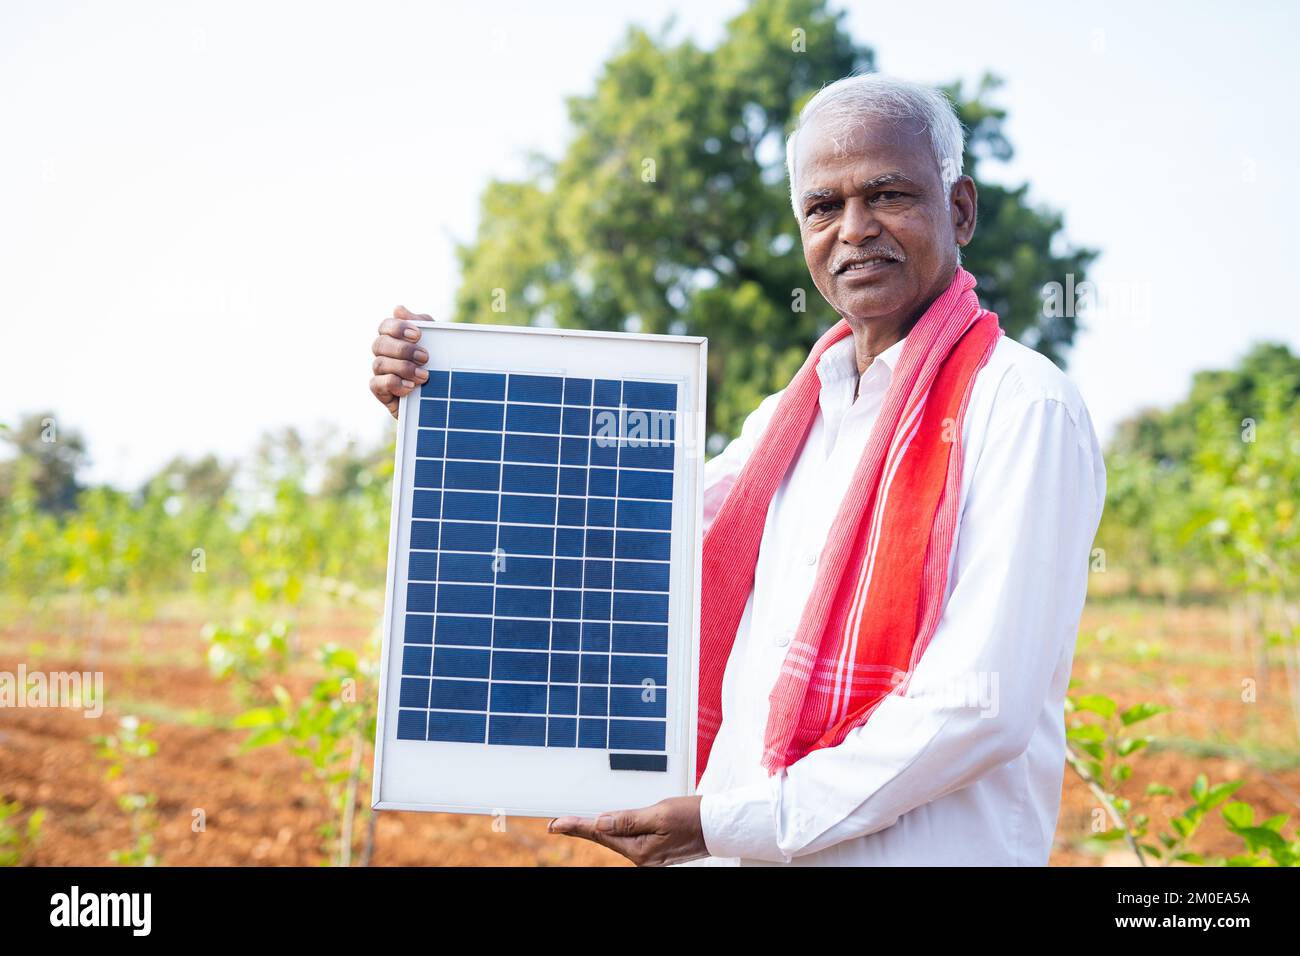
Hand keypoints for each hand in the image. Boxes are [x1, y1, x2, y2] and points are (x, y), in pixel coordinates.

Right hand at [370, 305, 432, 417]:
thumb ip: (422, 324)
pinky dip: (394, 383)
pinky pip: (375, 384)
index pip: (385, 326)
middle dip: (402, 350)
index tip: (417, 335)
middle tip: (425, 357)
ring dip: (402, 368)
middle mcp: (384, 354)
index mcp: (394, 338)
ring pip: (378, 364)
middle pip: (379, 344)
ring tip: (424, 376)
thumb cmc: (438, 363)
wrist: (445, 394)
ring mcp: (381, 373)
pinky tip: (411, 386)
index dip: (398, 328)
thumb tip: (398, 309)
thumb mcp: (436, 341)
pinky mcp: (381, 392)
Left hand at [547, 796, 707, 865]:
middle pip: (605, 838)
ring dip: (599, 829)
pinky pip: (629, 837)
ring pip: (616, 837)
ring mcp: (648, 854)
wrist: (718, 826)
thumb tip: (600, 823)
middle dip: (583, 829)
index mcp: (640, 850)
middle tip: (557, 823)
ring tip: (576, 823)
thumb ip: (628, 820)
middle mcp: (641, 856)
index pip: (600, 834)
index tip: (554, 824)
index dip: (575, 827)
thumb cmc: (692, 817)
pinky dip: (616, 829)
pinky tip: (607, 824)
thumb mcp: (658, 814)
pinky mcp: (654, 849)